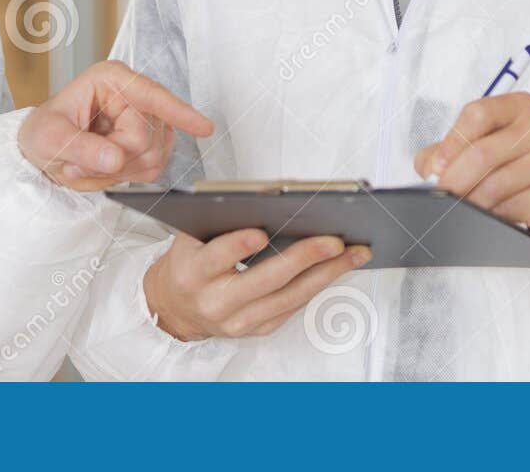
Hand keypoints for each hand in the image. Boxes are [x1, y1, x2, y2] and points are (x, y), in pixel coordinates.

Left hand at [17, 60, 213, 190]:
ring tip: (86, 164)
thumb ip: (80, 147)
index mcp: (111, 80)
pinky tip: (102, 169)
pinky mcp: (151, 143)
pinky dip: (124, 178)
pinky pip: (152, 170)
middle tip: (77, 163)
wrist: (44, 148)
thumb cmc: (44, 132)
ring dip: (116, 172)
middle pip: (146, 138)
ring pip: (153, 157)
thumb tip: (115, 159)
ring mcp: (146, 119)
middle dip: (112, 160)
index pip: (152, 95)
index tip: (205, 128)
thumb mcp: (48, 137)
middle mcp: (134, 96)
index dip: (179, 111)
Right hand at [144, 230, 371, 341]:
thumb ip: (220, 221)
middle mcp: (215, 302)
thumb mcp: (191, 237)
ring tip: (352, 252)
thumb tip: (268, 199)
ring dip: (326, 274)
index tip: (260, 232)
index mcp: (192, 273)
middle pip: (265, 281)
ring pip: (288, 298)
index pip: (216, 258)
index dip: (238, 246)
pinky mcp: (257, 330)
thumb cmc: (189, 263)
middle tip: (333, 240)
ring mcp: (238, 322)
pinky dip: (318, 285)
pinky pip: (293, 307)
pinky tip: (338, 268)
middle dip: (303, 258)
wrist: (176, 307)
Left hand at [414, 92, 529, 259]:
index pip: (478, 113)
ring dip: (472, 204)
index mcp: (519, 108)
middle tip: (441, 198)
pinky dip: (496, 217)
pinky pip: (514, 207)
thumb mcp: (490, 154)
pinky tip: (495, 220)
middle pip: (483, 152)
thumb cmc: (528, 176)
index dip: (451, 142)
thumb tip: (428, 167)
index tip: (436, 167)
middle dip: (454, 180)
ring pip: (495, 184)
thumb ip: (453, 153)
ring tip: (465, 212)